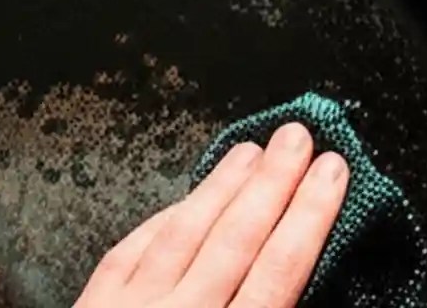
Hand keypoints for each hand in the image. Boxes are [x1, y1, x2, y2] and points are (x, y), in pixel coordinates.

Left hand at [74, 124, 348, 307]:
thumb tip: (298, 259)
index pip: (278, 272)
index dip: (309, 217)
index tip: (331, 172)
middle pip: (235, 241)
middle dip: (272, 184)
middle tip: (298, 136)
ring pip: (184, 234)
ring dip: (222, 187)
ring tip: (252, 149)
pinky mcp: (94, 307)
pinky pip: (132, 250)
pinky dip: (164, 220)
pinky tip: (187, 197)